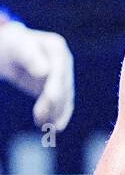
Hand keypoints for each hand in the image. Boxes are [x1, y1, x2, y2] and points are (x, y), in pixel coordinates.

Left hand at [0, 14, 74, 131]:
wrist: (10, 50)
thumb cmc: (12, 45)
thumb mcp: (18, 47)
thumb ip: (31, 57)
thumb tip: (44, 72)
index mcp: (57, 48)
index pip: (59, 70)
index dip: (56, 85)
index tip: (50, 98)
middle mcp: (64, 63)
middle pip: (63, 87)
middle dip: (53, 103)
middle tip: (40, 117)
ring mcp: (63, 77)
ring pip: (64, 99)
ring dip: (57, 114)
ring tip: (49, 128)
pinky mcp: (58, 90)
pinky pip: (61, 105)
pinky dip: (58, 116)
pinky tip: (54, 128)